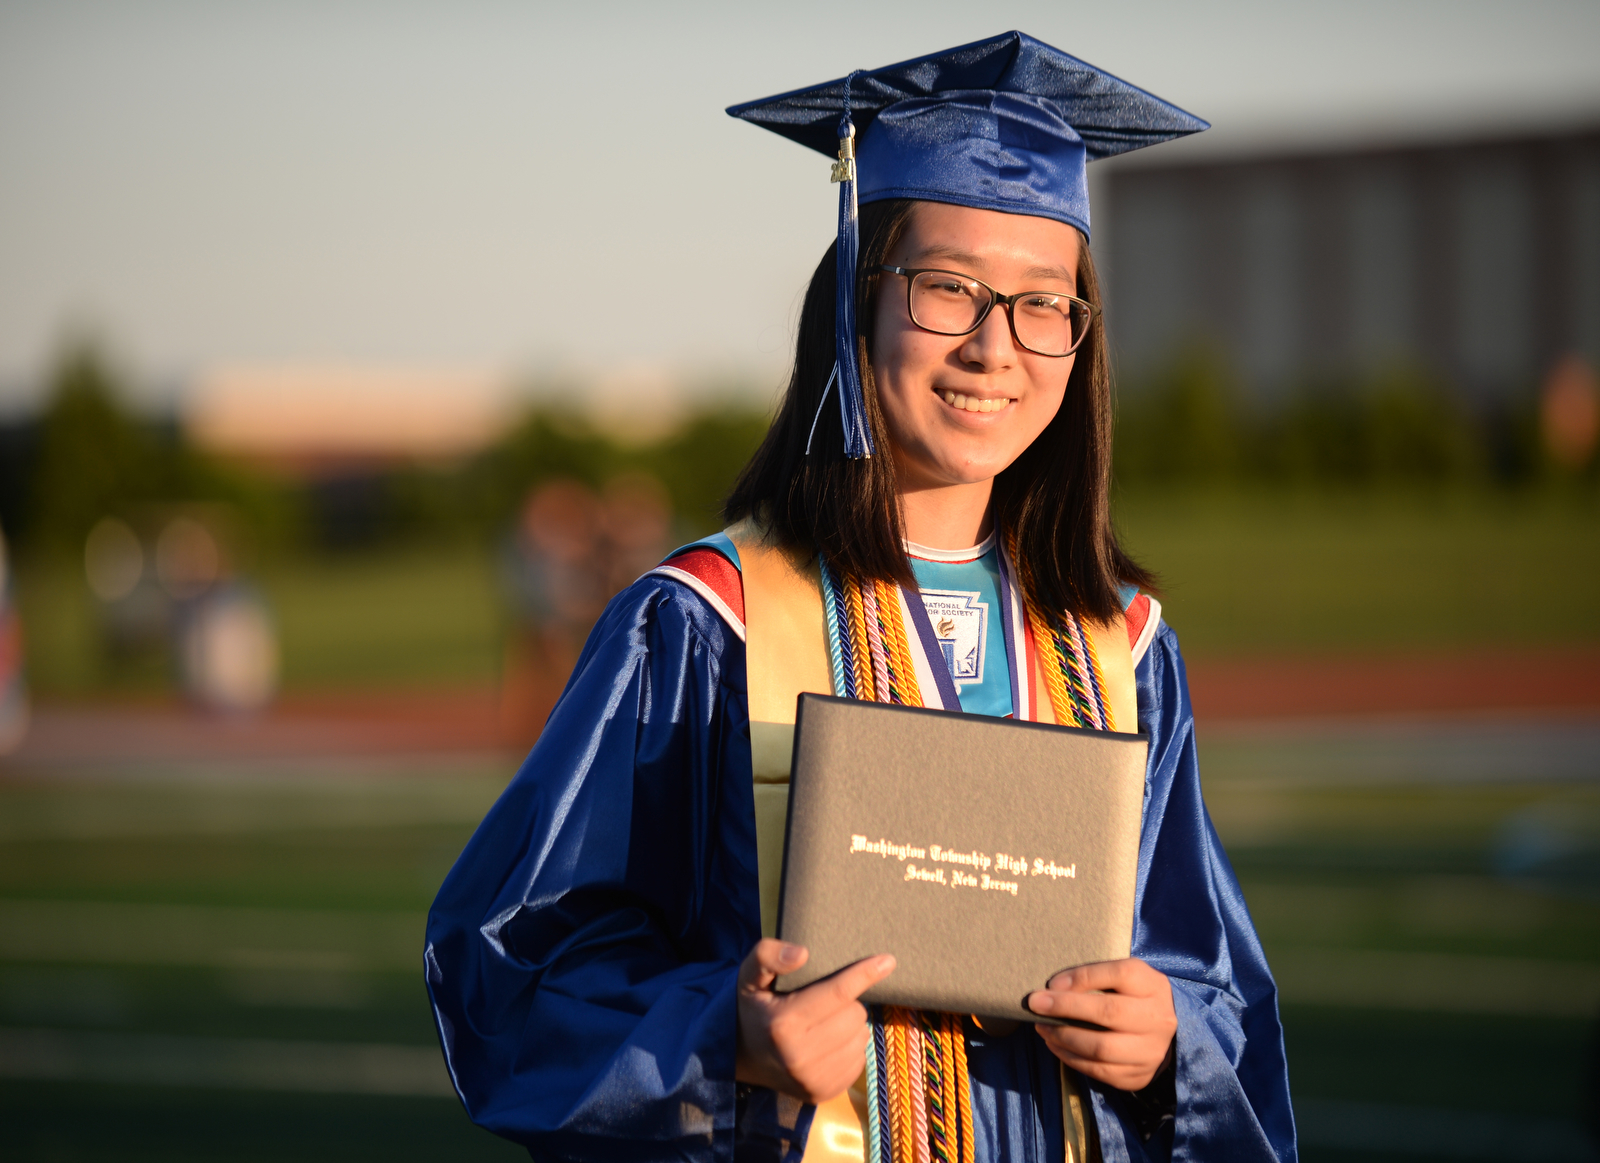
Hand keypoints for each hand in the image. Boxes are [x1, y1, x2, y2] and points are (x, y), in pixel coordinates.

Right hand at [734, 938, 895, 1102]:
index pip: (837, 993)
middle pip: (854, 1013)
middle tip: (822, 1002)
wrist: (742, 1057)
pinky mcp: (824, 1094)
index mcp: (783, 1024)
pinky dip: (849, 1046)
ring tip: (823, 1023)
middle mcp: (799, 1057)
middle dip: (846, 1002)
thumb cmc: (755, 1007)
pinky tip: (827, 1043)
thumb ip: (767, 955)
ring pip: (861, 1036)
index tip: (888, 961)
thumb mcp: (749, 975)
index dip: (864, 974)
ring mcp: (812, 1080)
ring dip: (849, 1024)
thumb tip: (803, 953)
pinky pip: (859, 1059)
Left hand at [1027, 958, 1176, 1091]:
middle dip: (1065, 1008)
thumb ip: (1094, 977)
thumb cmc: (1132, 997)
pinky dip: (1072, 1059)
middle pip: (1108, 1012)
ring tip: (1042, 1028)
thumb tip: (1054, 989)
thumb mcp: (1123, 978)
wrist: (1164, 1032)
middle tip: (1035, 1004)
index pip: (1118, 974)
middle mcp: (1157, 1019)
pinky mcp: (1139, 1075)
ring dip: (1064, 1038)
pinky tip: (1056, 1045)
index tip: (1051, 983)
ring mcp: (1151, 1051)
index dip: (1082, 978)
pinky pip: (1100, 1071)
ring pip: (1101, 1048)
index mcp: (1152, 986)